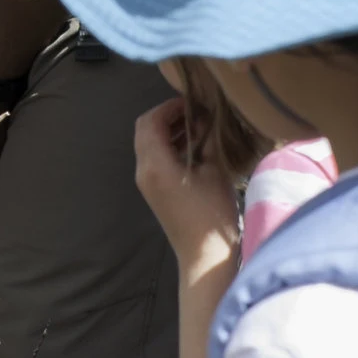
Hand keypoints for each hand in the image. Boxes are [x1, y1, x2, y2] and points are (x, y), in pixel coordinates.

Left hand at [133, 98, 241, 268]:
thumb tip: (206, 117)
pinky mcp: (154, 190)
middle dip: (168, 116)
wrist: (205, 255)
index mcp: (153, 163)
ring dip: (170, 131)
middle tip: (197, 112)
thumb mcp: (215, 169)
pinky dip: (170, 146)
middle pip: (145, 130)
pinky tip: (196, 146)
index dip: (171, 106)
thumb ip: (207, 139)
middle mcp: (143, 170)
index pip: (150, 121)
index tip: (195, 102)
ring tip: (200, 127)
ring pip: (149, 144)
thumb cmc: (213, 212)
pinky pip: (156, 158)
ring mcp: (146, 181)